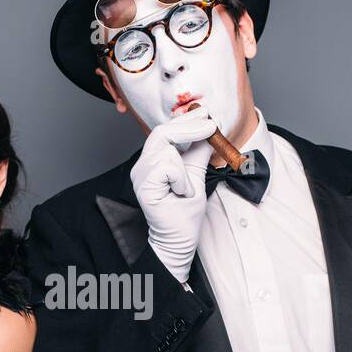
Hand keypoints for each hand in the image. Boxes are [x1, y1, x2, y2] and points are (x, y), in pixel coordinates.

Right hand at [129, 107, 218, 281]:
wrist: (179, 240)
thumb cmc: (185, 213)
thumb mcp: (197, 176)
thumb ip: (199, 153)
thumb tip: (208, 128)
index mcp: (154, 161)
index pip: (166, 131)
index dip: (186, 119)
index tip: (205, 111)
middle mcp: (143, 165)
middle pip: (162, 132)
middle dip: (189, 127)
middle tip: (210, 127)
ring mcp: (140, 175)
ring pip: (167, 148)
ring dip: (185, 166)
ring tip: (187, 187)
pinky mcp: (143, 185)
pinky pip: (167, 166)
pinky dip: (180, 178)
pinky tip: (180, 192)